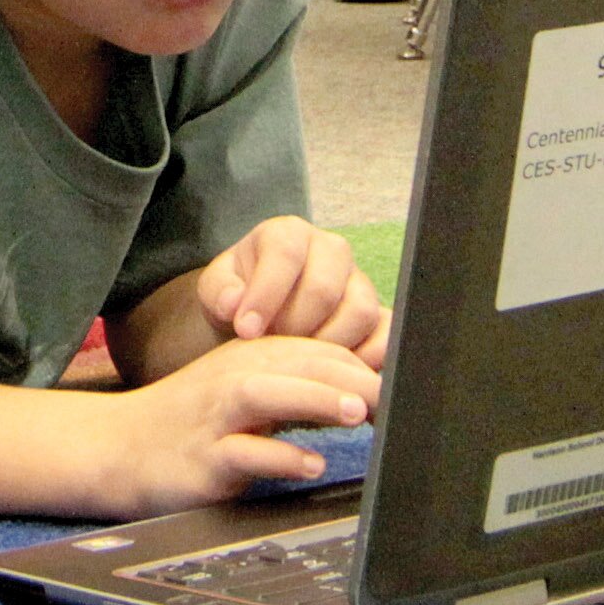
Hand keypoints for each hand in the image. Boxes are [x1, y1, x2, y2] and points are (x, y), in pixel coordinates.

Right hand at [96, 335, 379, 516]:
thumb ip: (299, 387)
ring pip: (265, 395)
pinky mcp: (203, 457)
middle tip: (393, 397)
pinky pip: (241, 454)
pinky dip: (277, 457)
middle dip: (349, 376)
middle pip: (296, 362)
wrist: (118, 447)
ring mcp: (216, 417)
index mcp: (251, 359)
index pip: (317, 349)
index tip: (401, 389)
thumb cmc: (193, 421)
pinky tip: (308, 464)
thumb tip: (369, 395)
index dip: (362, 364)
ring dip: (312, 398)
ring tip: (355, 411)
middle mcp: (235, 379)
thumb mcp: (246, 392)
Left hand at [197, 215, 390, 366]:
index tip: (245, 330)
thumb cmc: (238, 297)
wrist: (261, 317)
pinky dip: (364, 358)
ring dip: (325, 344)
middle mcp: (331, 250)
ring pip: (360, 312)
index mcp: (289, 234)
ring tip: (296, 357)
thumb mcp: (215, 290)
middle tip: (271, 346)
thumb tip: (234, 305)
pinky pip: (387, 335)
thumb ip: (220, 293)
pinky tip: (331, 370)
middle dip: (293, 327)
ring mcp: (360, 281)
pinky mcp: (381, 314)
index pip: (286, 255)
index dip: (265, 295)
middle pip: (324, 289)